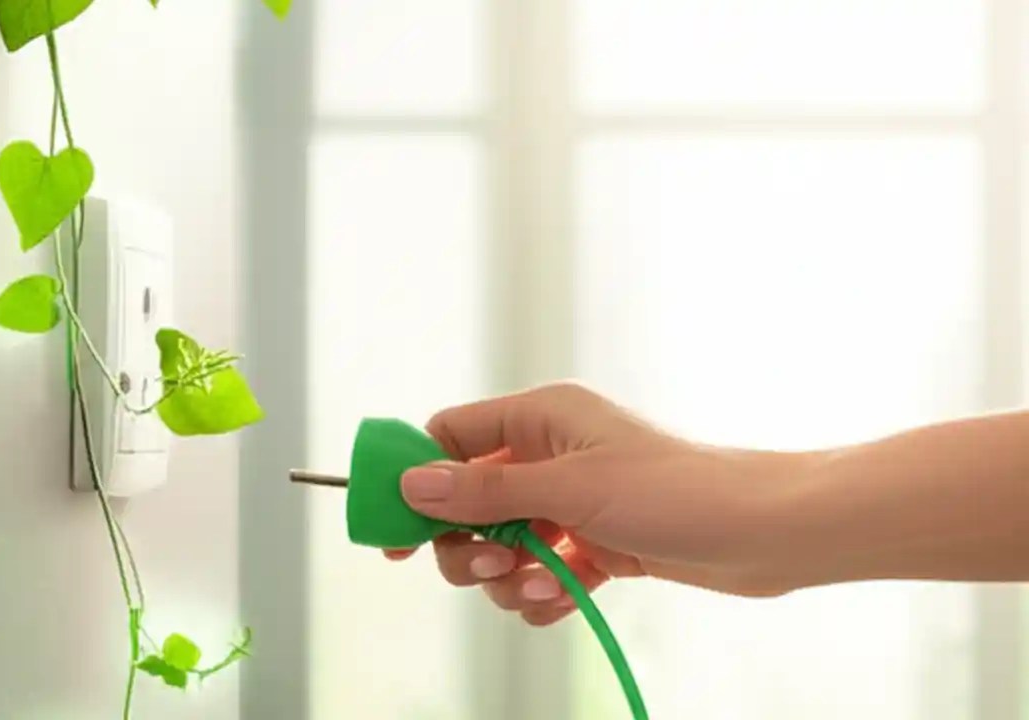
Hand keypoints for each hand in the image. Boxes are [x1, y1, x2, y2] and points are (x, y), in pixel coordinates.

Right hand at [384, 382, 816, 625]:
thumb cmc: (676, 492)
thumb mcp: (570, 488)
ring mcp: (568, 503)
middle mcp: (548, 455)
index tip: (395, 531)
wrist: (763, 534)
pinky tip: (567, 596)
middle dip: (467, 543)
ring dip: (508, 575)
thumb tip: (413, 484)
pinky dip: (542, 591)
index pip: (449, 436)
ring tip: (544, 582)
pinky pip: (536, 573)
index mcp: (540, 417)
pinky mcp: (591, 546)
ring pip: (498, 545)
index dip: (414, 478)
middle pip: (464, 501)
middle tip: (493, 563)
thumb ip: (485, 490)